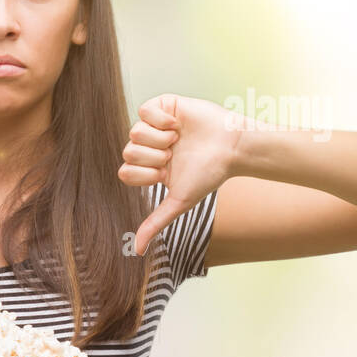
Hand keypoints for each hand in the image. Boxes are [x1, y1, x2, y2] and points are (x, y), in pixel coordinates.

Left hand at [117, 93, 242, 255]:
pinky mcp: (164, 105)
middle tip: (175, 155)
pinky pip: (144, 110)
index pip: (125, 171)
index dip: (145, 173)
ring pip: (135, 132)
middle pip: (128, 152)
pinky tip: (177, 124)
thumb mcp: (178, 202)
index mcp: (149, 167)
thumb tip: (137, 251)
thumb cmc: (209, 175)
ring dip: (160, 138)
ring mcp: (155, 126)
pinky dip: (161, 119)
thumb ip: (155, 223)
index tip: (166, 172)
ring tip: (178, 139)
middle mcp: (149, 147)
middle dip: (154, 157)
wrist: (231, 148)